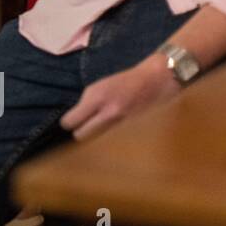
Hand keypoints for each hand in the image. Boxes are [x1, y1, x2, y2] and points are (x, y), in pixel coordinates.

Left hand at [60, 54, 178, 140]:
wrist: (158, 81)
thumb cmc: (126, 82)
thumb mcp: (100, 87)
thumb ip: (86, 104)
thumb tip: (73, 120)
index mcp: (97, 98)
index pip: (71, 121)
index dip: (68, 123)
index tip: (70, 122)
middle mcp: (109, 113)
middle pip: (81, 136)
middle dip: (79, 132)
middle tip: (83, 128)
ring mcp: (123, 125)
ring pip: (96, 143)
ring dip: (94, 139)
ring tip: (99, 131)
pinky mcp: (134, 134)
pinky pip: (113, 144)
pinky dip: (110, 142)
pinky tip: (112, 137)